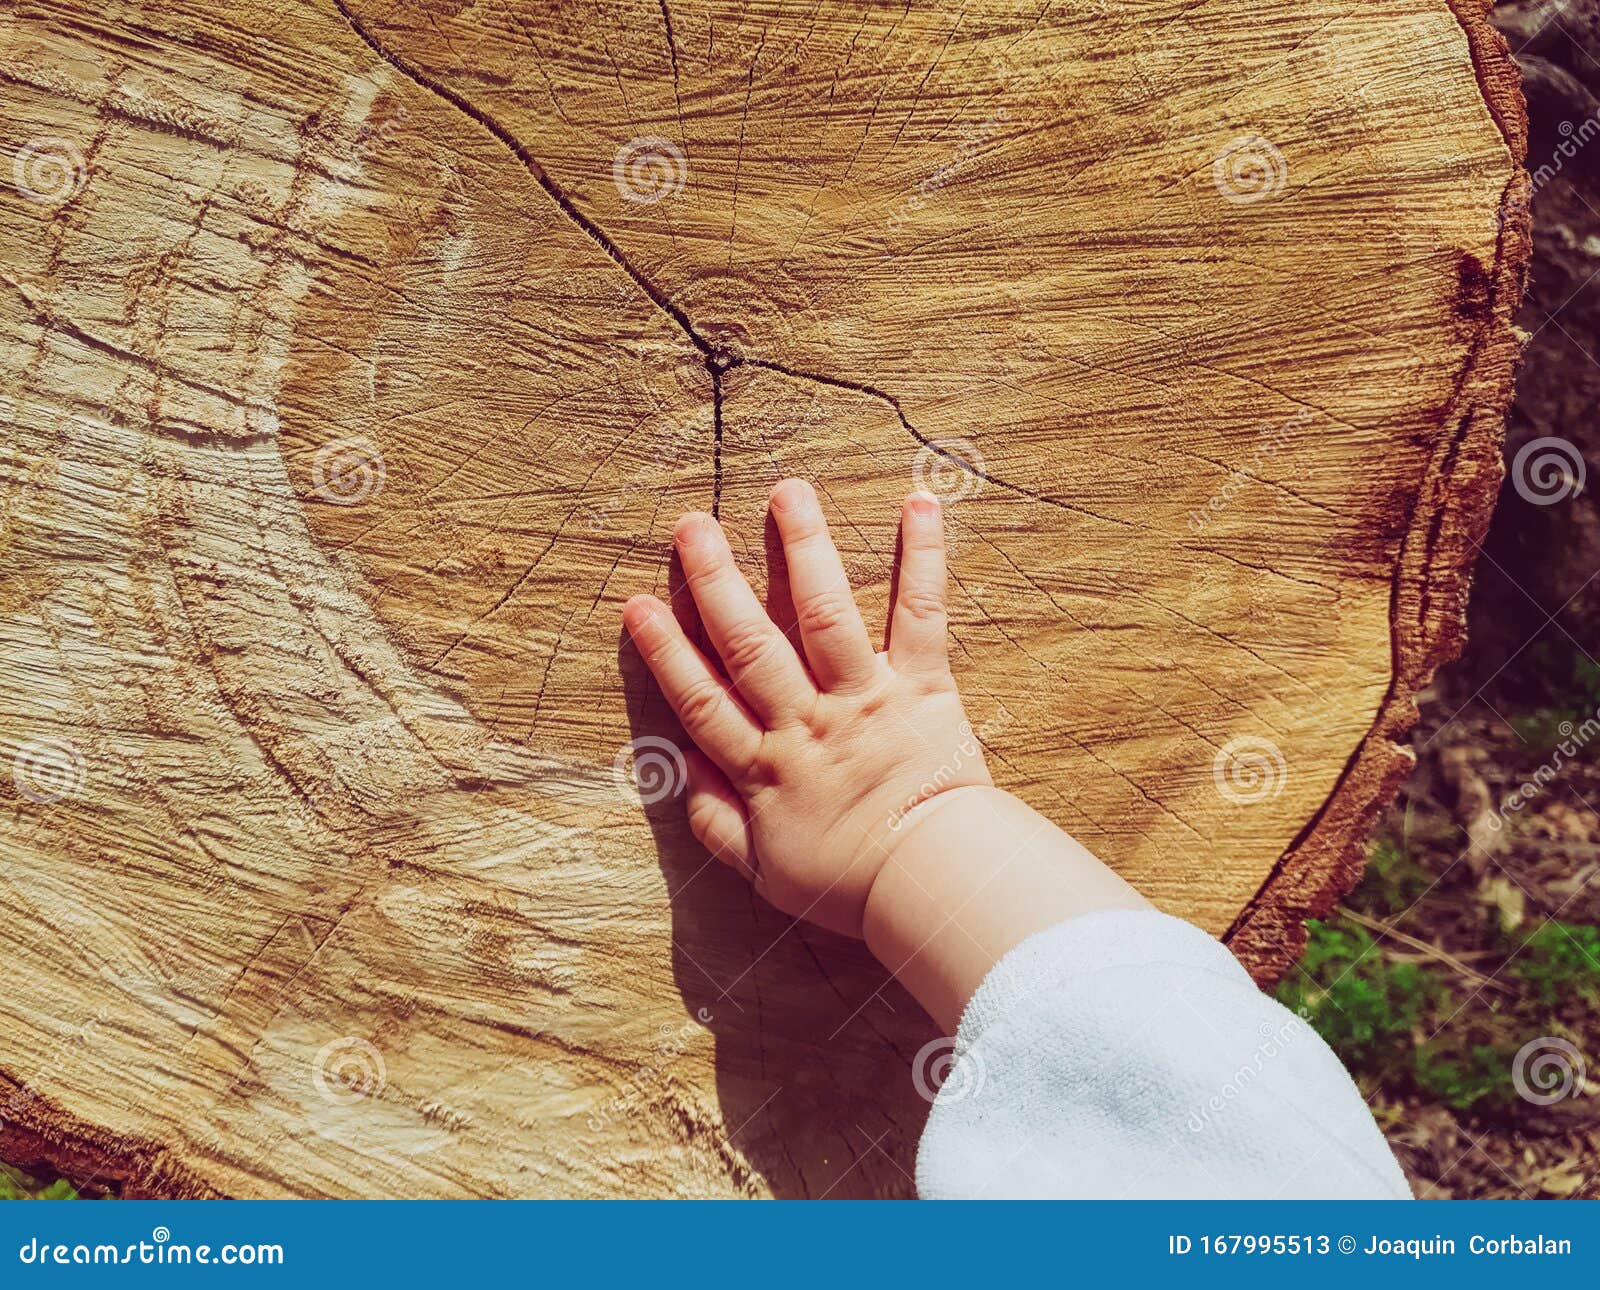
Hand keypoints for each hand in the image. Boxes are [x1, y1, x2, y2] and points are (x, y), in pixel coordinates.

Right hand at [623, 479, 991, 937]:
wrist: (933, 885)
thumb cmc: (853, 886)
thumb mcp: (766, 873)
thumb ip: (717, 823)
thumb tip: (678, 772)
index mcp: (765, 766)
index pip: (702, 700)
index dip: (666, 652)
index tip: (638, 605)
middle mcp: (807, 720)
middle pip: (750, 642)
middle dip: (717, 580)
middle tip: (691, 524)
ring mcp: (864, 697)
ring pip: (823, 613)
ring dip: (804, 548)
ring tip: (787, 491)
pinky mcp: (922, 686)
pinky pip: (920, 614)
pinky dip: (922, 558)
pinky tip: (917, 503)